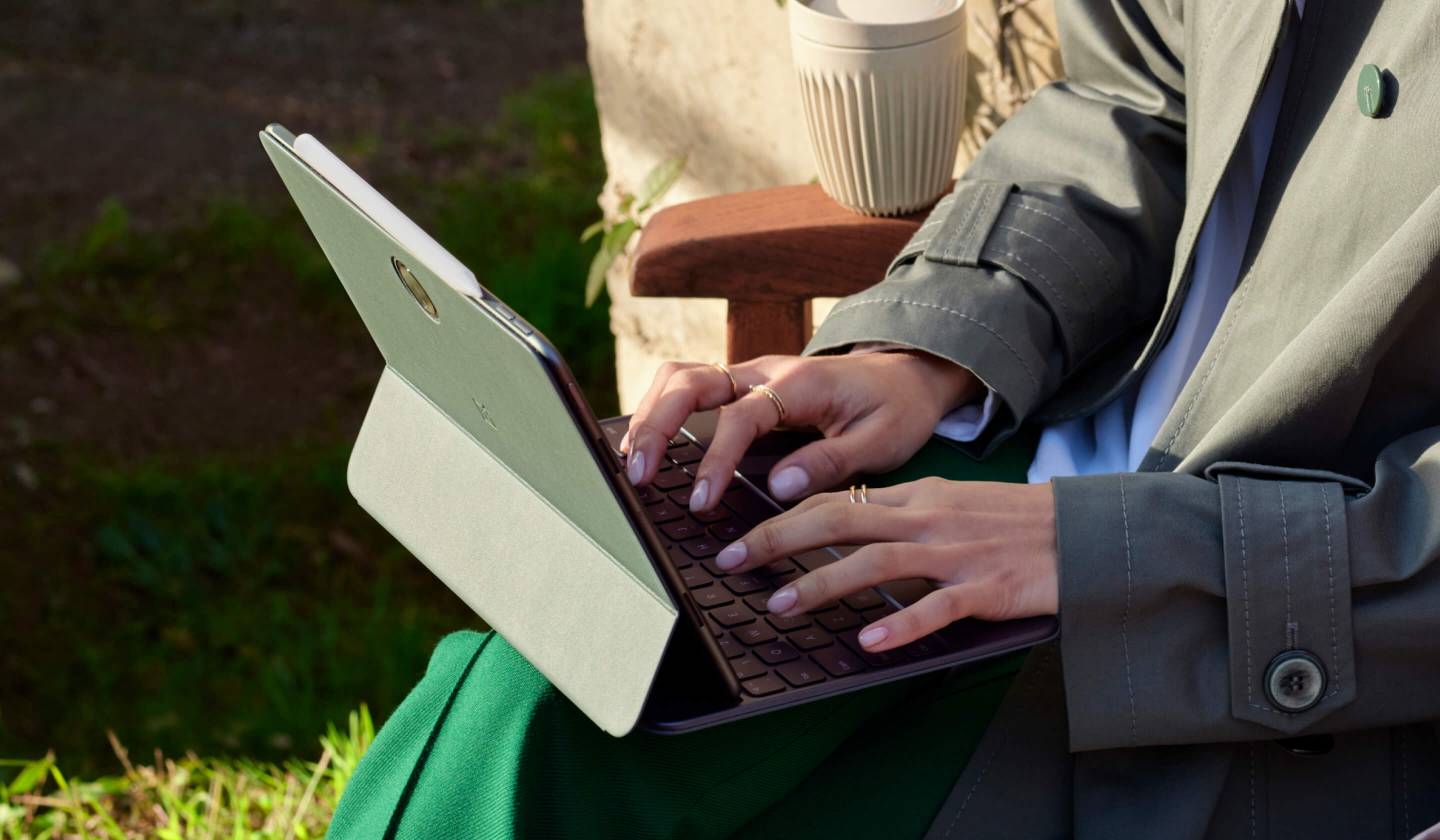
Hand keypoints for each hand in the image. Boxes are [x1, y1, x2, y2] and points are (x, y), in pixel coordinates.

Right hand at [622, 351, 981, 511]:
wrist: (907, 374)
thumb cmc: (895, 409)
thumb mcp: (882, 442)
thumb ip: (831, 461)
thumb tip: (779, 487)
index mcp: (799, 384)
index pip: (742, 417)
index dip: (716, 459)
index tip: (701, 502)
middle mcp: (766, 371)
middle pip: (691, 381)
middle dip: (656, 426)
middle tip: (637, 476)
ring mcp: (750, 373)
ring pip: (681, 376)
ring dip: (650, 413)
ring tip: (633, 462)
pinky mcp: (743, 384)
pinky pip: (690, 385)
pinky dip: (661, 409)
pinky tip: (649, 445)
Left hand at [712, 478, 1057, 651]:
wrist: (1081, 531)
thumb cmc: (1009, 522)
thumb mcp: (947, 504)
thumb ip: (895, 514)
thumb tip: (836, 525)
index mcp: (914, 497)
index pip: (834, 500)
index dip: (780, 517)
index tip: (737, 536)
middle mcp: (926, 518)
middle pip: (838, 521)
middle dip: (778, 541)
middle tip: (732, 563)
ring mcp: (954, 554)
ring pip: (876, 561)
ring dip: (823, 583)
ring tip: (782, 605)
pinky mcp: (986, 588)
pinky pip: (937, 608)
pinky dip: (901, 624)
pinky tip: (870, 643)